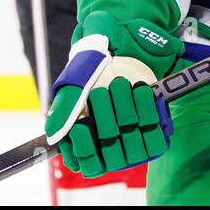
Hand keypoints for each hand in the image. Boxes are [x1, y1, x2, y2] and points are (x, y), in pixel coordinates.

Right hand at [45, 13, 180, 177]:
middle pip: (111, 152)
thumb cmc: (93, 67)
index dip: (84, 149)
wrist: (122, 45)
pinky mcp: (156, 130)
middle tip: (101, 91)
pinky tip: (140, 89)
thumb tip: (53, 134)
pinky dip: (147, 108)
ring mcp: (135, 141)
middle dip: (105, 117)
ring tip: (120, 84)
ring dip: (125, 110)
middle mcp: (112, 147)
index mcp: (87, 142)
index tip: (80, 126)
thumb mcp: (74, 83)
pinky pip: (155, 132)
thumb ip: (64, 108)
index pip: (88, 164)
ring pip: (133, 144)